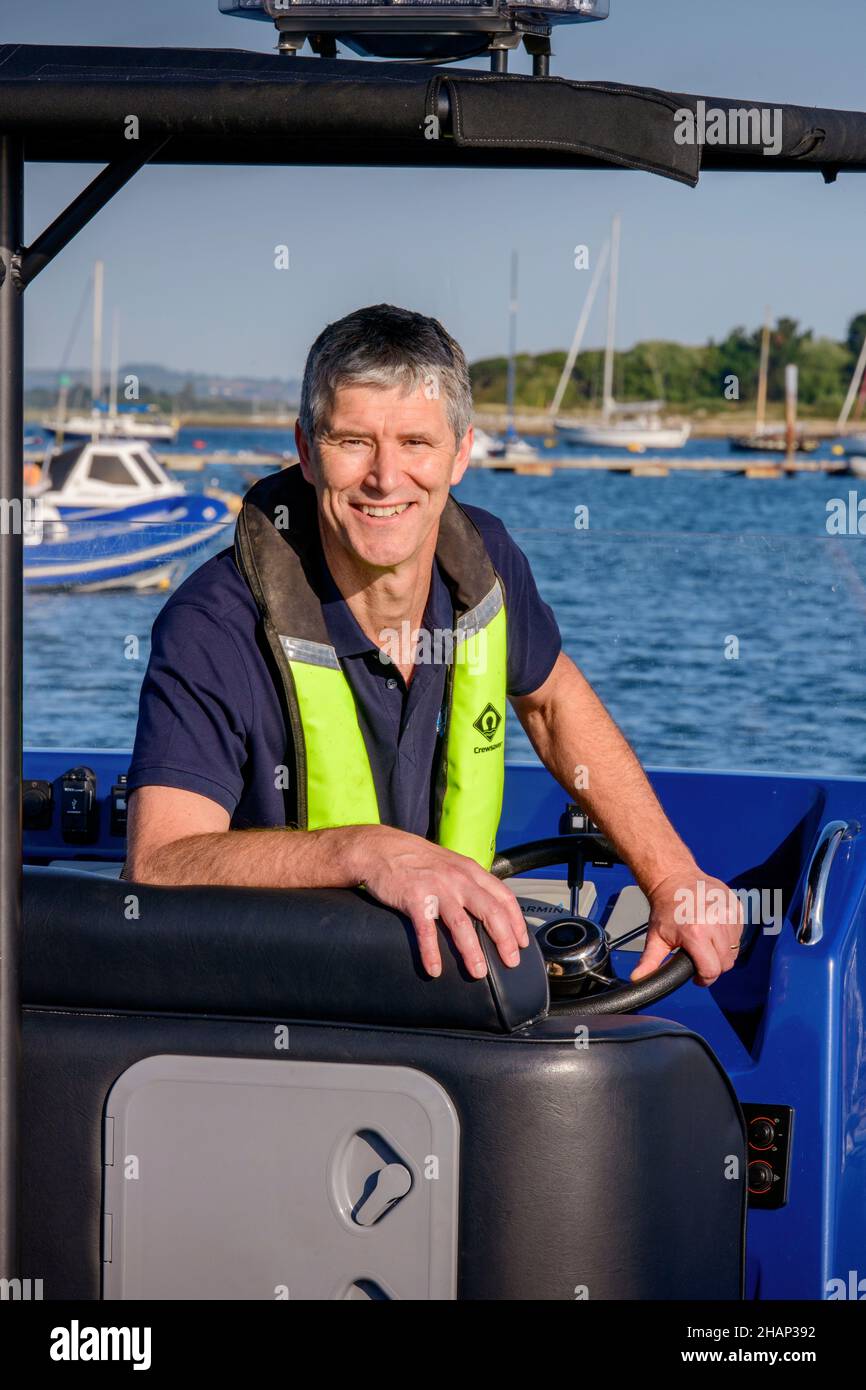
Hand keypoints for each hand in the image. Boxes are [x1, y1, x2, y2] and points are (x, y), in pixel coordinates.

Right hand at [345, 826, 529, 979]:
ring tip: (478, 972)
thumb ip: (470, 883)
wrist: (381, 849)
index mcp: (470, 871)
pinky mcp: (413, 898)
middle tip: (510, 962)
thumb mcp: (451, 864)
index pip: (503, 896)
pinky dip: (431, 951)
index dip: (516, 921)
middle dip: (504, 939)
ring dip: (471, 951)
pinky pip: (425, 930)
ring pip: (460, 924)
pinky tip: (435, 969)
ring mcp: (436, 888)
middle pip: (490, 912)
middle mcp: (457, 879)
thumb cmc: (418, 860)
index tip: (522, 942)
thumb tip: (490, 909)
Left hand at [630, 865, 742, 987]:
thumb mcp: (655, 936)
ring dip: (722, 952)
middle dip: (714, 966)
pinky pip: (739, 934)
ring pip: (734, 949)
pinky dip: (729, 937)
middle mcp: (715, 923)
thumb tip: (637, 978)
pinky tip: (715, 930)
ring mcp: (728, 913)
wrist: (675, 878)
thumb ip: (649, 961)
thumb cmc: (666, 908)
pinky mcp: (736, 907)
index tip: (698, 977)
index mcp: (695, 933)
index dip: (704, 978)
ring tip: (706, 942)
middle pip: (726, 963)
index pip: (712, 970)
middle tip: (700, 958)